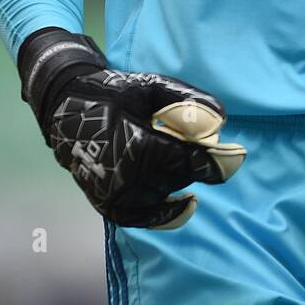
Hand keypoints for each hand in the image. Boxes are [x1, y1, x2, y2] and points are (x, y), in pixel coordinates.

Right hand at [18, 28, 246, 227]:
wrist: (66, 108)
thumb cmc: (112, 92)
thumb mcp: (151, 87)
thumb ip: (187, 101)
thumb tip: (221, 121)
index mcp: (138, 147)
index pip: (190, 163)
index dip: (217, 161)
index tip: (238, 155)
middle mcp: (127, 178)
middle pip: (181, 176)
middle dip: (194, 158)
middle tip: (197, 140)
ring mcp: (116, 196)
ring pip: (166, 192)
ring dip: (178, 175)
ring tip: (172, 151)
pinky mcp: (108, 205)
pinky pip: (145, 217)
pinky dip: (167, 213)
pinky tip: (187, 202)